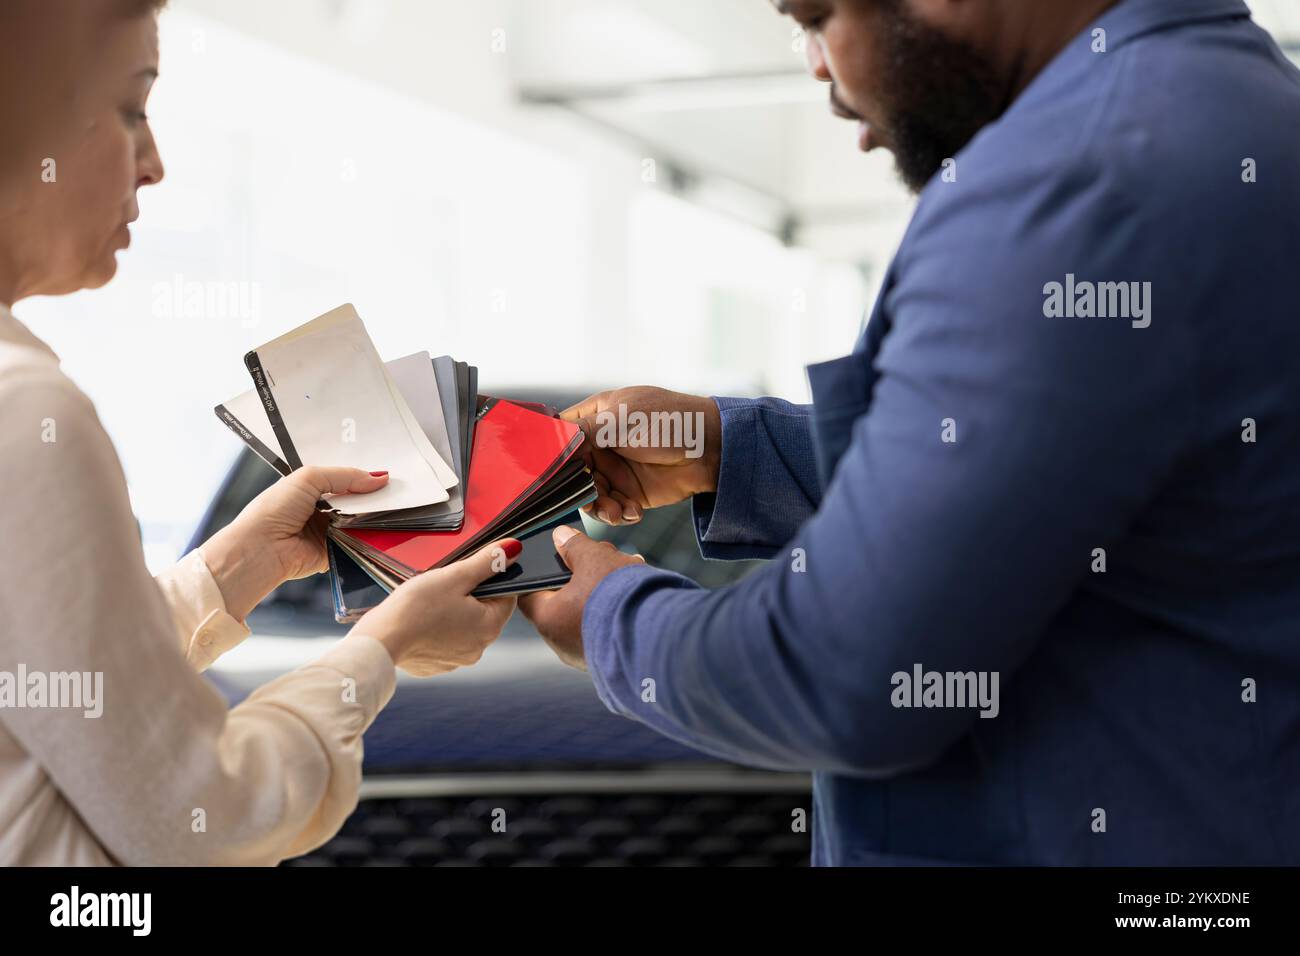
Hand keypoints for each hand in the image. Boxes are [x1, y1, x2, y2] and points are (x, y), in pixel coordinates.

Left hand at [200, 466, 390, 620]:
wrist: (261, 549)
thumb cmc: (273, 510)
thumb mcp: (308, 478)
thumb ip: (345, 476)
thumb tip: (378, 478)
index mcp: (310, 490)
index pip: (344, 480)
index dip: (363, 477)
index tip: (387, 475)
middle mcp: (319, 510)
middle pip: (356, 501)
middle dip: (372, 496)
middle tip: (396, 490)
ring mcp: (327, 532)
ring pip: (360, 522)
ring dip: (373, 516)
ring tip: (394, 507)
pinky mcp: (334, 552)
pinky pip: (358, 543)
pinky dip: (369, 538)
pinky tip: (382, 529)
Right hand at [355, 539, 521, 676]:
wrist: (380, 641)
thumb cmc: (417, 607)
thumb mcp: (455, 576)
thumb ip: (486, 562)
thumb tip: (513, 549)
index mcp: (490, 627)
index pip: (506, 596)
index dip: (490, 579)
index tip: (469, 572)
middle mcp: (479, 648)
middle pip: (485, 612)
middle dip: (469, 596)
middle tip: (445, 585)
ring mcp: (457, 660)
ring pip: (464, 627)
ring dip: (453, 613)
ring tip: (430, 602)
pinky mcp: (436, 666)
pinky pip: (444, 641)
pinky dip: (436, 630)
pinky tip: (421, 620)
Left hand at [518, 526, 643, 669]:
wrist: (660, 638)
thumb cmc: (619, 598)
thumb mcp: (596, 560)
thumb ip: (575, 546)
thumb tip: (560, 535)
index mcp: (548, 620)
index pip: (530, 592)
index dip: (542, 572)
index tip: (558, 558)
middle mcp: (561, 644)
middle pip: (563, 602)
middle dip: (583, 577)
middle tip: (602, 559)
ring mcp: (586, 656)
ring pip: (588, 615)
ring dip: (603, 593)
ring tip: (627, 572)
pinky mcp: (610, 661)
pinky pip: (606, 629)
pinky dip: (616, 610)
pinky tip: (635, 595)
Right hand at [562, 386, 721, 525]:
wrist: (712, 451)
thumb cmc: (670, 421)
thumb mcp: (622, 419)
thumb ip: (583, 431)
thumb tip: (550, 442)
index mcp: (596, 416)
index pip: (559, 433)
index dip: (549, 451)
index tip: (543, 469)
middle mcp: (601, 444)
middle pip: (570, 471)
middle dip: (575, 487)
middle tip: (588, 495)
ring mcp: (615, 470)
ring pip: (588, 494)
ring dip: (597, 506)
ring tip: (615, 510)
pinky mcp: (630, 493)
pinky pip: (611, 508)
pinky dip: (617, 514)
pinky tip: (632, 512)